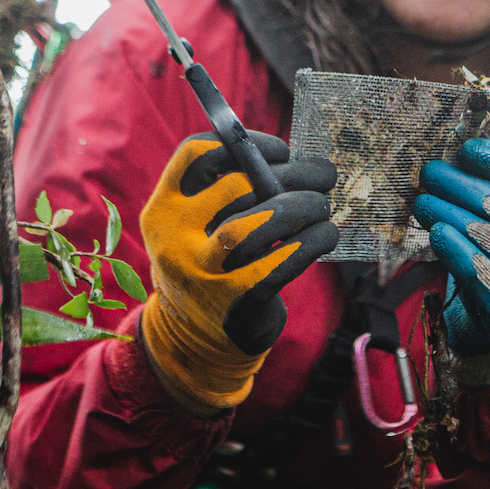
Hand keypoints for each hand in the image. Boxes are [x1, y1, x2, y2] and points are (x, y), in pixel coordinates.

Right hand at [140, 132, 337, 412]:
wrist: (195, 344)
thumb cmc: (212, 267)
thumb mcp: (199, 228)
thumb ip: (231, 192)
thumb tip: (303, 164)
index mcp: (163, 208)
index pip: (196, 153)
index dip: (247, 143)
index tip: (282, 151)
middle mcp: (174, 238)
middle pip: (237, 186)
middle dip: (291, 175)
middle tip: (323, 177)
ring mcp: (202, 273)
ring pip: (254, 224)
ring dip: (301, 207)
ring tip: (323, 207)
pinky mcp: (235, 301)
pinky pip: (279, 263)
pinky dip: (311, 243)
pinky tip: (326, 235)